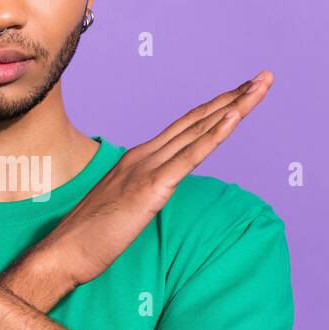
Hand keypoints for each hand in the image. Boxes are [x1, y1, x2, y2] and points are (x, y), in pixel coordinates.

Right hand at [37, 69, 274, 287]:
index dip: (217, 108)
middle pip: (198, 119)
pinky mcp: (151, 188)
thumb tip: (157, 195)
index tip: (243, 93)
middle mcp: (145, 155)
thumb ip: (143, 194)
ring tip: (261, 85)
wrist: (64, 252)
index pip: (186, 127)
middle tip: (264, 77)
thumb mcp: (125, 208)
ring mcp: (147, 168)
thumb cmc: (90, 237)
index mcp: (140, 159)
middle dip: (235, 96)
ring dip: (235, 106)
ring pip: (199, 130)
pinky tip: (235, 118)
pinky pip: (189, 158)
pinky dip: (214, 135)